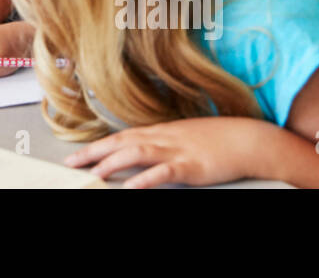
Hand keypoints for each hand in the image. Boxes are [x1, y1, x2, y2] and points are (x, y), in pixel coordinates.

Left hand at [63, 116, 274, 186]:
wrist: (246, 139)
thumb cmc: (217, 140)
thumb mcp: (183, 138)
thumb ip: (161, 144)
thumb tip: (141, 151)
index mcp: (160, 132)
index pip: (121, 136)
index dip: (98, 145)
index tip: (78, 154)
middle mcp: (162, 137)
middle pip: (121, 141)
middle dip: (94, 152)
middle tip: (71, 163)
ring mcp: (175, 150)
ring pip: (136, 152)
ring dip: (112, 162)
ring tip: (93, 173)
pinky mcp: (190, 165)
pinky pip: (163, 172)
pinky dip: (145, 179)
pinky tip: (131, 187)